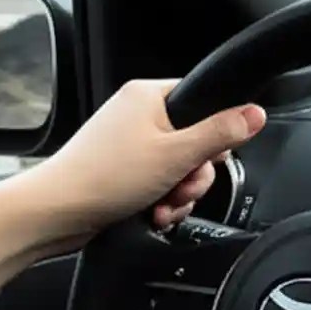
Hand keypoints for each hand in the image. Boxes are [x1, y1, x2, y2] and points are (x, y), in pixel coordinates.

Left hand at [35, 79, 266, 239]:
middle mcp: (138, 115)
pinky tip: (154, 212)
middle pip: (196, 140)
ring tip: (164, 204)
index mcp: (149, 96)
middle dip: (196, 173)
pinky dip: (163, 200)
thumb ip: (221, 133)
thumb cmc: (104, 178)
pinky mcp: (123, 170)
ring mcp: (129, 143)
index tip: (210, 154)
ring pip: (181, 166)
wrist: (55, 213)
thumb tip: (255, 113)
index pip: (204, 101)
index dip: (216, 132)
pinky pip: (161, 181)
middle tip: (183, 184)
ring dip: (181, 192)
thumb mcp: (177, 154)